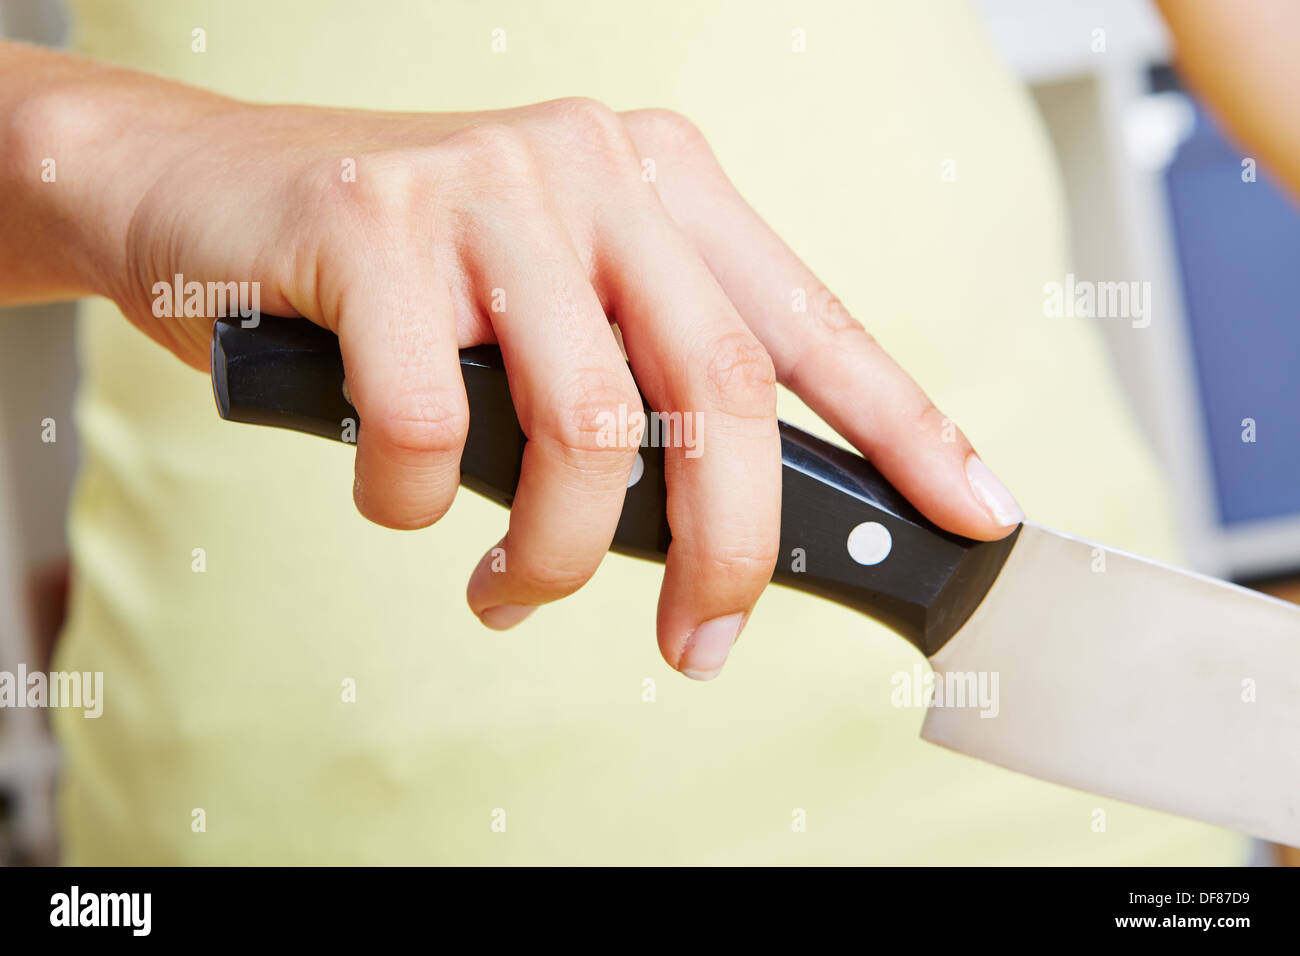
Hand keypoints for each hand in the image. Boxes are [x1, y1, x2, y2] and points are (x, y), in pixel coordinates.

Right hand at [21, 81, 1021, 677]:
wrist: (203, 188)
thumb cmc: (393, 277)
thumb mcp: (548, 308)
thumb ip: (636, 385)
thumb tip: (720, 527)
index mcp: (663, 185)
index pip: (811, 323)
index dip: (906, 427)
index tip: (975, 509)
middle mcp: (596, 167)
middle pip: (719, 395)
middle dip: (723, 555)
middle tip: (697, 643)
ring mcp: (487, 187)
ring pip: (585, 427)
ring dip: (557, 552)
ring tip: (513, 589)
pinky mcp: (374, 224)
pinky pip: (428, 426)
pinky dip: (419, 504)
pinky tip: (398, 494)